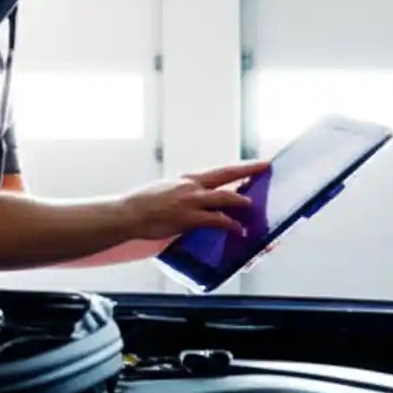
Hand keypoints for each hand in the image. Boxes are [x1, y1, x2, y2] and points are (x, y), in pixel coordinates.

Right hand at [119, 161, 269, 240]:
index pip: (220, 170)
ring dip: (240, 201)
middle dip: (247, 170)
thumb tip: (199, 198)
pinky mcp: (188, 218)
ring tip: (251, 205)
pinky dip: (229, 224)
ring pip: (224, 198)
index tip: (257, 163)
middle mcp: (192, 186)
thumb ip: (186, 193)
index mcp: (188, 179)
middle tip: (264, 167)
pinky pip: (215, 221)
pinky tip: (237, 230)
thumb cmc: (143, 204)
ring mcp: (191, 201)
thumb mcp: (167, 190)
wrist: (127, 213)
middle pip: (226, 175)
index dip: (240, 167)